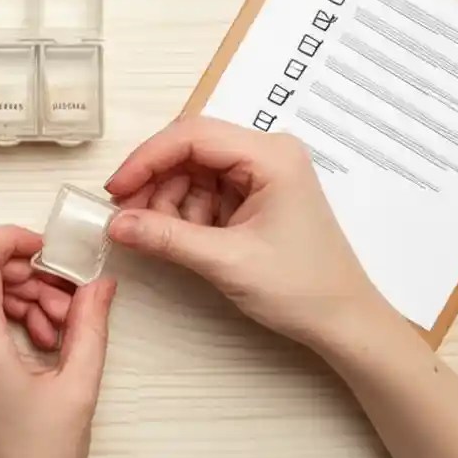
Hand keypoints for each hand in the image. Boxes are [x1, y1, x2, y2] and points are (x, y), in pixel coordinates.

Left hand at [0, 225, 117, 457]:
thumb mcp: (78, 388)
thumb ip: (90, 326)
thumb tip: (99, 284)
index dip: (11, 239)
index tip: (46, 249)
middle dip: (24, 275)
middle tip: (65, 299)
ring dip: (16, 297)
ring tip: (56, 329)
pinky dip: (2, 318)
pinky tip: (38, 342)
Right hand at [104, 117, 389, 351]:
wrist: (342, 321)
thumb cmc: (301, 289)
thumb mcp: (226, 262)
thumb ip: (166, 237)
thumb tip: (115, 224)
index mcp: (271, 155)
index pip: (193, 135)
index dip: (147, 159)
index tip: (116, 190)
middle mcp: (268, 154)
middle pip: (190, 150)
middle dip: (155, 184)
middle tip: (128, 219)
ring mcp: (262, 174)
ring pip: (192, 172)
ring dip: (169, 203)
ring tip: (165, 239)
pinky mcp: (255, 195)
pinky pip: (205, 191)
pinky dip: (186, 214)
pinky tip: (186, 240)